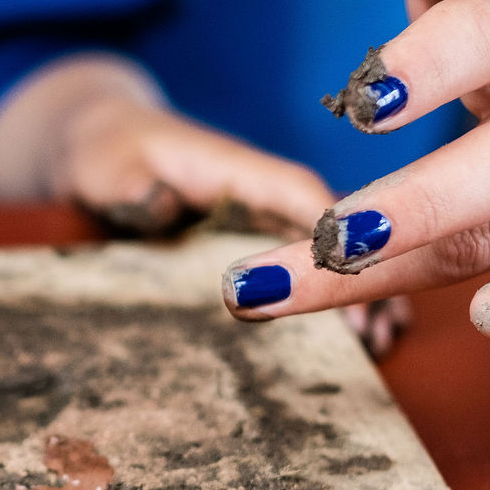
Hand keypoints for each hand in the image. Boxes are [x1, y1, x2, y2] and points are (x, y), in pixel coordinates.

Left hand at [0, 55, 407, 357]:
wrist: (102, 145)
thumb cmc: (108, 155)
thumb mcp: (110, 166)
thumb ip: (132, 186)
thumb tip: (156, 205)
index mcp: (238, 168)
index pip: (296, 194)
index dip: (331, 235)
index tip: (355, 281)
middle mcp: (266, 192)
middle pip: (329, 232)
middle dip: (361, 278)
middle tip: (381, 333)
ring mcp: (269, 217)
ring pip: (330, 254)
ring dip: (362, 294)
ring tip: (387, 344)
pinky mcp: (264, 240)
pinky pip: (310, 270)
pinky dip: (340, 299)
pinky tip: (368, 337)